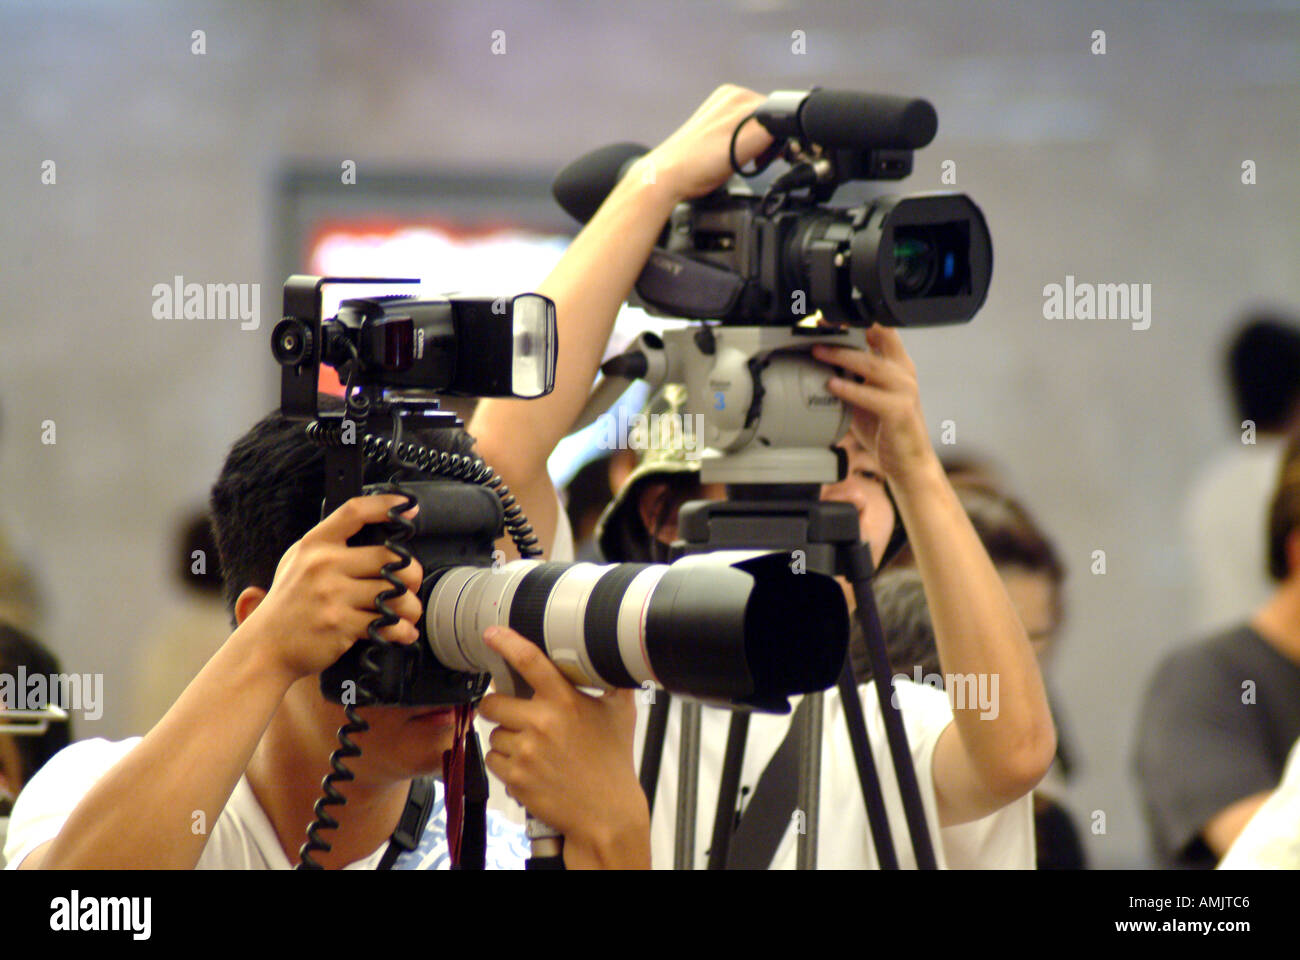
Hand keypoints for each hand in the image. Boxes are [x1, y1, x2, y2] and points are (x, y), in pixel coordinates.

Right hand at [240, 495, 423, 680]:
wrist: (266, 647)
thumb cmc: (289, 604)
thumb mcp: (297, 562)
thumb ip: (328, 546)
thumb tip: (373, 531)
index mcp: (315, 544)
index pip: (355, 512)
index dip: (386, 505)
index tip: (407, 507)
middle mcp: (324, 564)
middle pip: (389, 557)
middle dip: (412, 573)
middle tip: (412, 584)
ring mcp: (332, 594)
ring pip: (395, 593)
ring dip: (411, 606)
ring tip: (409, 612)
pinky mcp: (340, 623)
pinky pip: (387, 624)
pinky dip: (402, 630)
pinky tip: (402, 631)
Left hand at [477, 626, 649, 868]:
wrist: (606, 814)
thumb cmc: (613, 763)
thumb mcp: (621, 715)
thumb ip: (612, 684)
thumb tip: (615, 658)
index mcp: (566, 701)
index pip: (529, 661)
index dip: (506, 643)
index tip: (492, 634)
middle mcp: (542, 723)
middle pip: (493, 701)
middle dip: (498, 707)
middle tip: (513, 714)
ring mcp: (526, 752)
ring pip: (493, 733)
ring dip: (506, 738)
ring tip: (532, 748)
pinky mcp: (516, 777)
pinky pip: (493, 759)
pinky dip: (504, 762)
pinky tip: (528, 767)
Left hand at [642, 84, 773, 202]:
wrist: (669, 175)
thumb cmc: (697, 165)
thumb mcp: (744, 147)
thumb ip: (770, 132)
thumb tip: (785, 129)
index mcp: (738, 96)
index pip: (777, 113)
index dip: (779, 138)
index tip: (773, 155)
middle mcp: (730, 98)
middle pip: (768, 119)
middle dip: (768, 141)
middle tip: (755, 159)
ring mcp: (721, 108)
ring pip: (756, 126)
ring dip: (756, 144)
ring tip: (739, 158)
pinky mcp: (714, 121)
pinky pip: (742, 131)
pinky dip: (743, 144)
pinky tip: (731, 155)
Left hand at [812, 327, 939, 485]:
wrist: (908, 462)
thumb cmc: (886, 428)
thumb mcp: (863, 397)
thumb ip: (847, 378)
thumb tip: (815, 365)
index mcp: (896, 365)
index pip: (881, 331)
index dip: (856, 320)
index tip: (828, 317)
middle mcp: (903, 372)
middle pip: (881, 337)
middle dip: (850, 327)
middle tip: (822, 324)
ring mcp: (904, 390)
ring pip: (871, 364)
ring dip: (841, 356)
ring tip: (817, 351)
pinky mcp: (899, 410)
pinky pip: (870, 395)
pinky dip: (849, 389)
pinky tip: (832, 384)